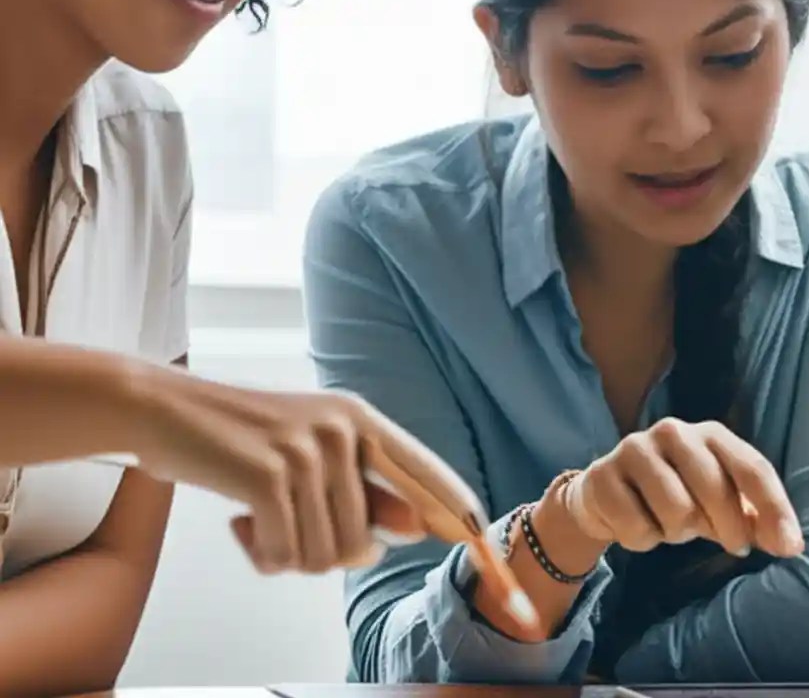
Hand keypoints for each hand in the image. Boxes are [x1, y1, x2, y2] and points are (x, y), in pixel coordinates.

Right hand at [123, 361, 486, 573]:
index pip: (427, 475)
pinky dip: (264, 556)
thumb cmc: (240, 440)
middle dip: (327, 555)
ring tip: (261, 521)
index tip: (484, 544)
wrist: (163, 410)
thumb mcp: (310, 454)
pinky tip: (242, 525)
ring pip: (326, 554)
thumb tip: (415, 530)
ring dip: (290, 557)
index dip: (456, 515)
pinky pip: (287, 554)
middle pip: (367, 541)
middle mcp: (343, 430)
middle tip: (287, 530)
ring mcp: (307, 449)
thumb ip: (362, 490)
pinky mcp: (268, 473)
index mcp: (363, 421)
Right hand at [556, 418, 803, 557]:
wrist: (605, 493)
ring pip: (677, 512)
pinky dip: (643, 540)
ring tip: (671, 525)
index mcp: (710, 434)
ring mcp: (634, 449)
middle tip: (732, 546)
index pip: (753, 467)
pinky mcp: (602, 476)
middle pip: (716, 490)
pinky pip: (637, 528)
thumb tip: (789, 545)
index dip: (776, 508)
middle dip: (729, 528)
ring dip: (678, 534)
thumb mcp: (719, 502)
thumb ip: (754, 519)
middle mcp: (674, 432)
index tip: (790, 548)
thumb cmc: (676, 495)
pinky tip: (638, 526)